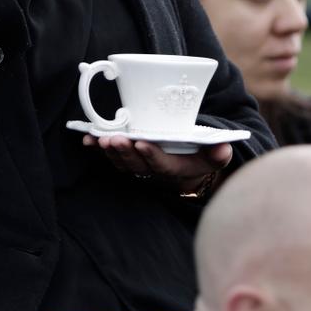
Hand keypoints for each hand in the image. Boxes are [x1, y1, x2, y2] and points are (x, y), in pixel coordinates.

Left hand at [82, 134, 232, 193]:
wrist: (188, 170)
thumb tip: (223, 149)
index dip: (151, 155)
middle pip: (137, 165)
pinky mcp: (128, 159)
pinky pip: (112, 157)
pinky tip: (87, 140)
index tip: (141, 143)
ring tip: (100, 139)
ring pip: (122, 162)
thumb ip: (218, 154)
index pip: (162, 165)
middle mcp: (155, 171)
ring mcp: (140, 166)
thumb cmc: (201, 158)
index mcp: (176, 169)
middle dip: (124, 152)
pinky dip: (98, 150)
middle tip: (114, 139)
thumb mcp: (214, 157)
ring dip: (110, 152)